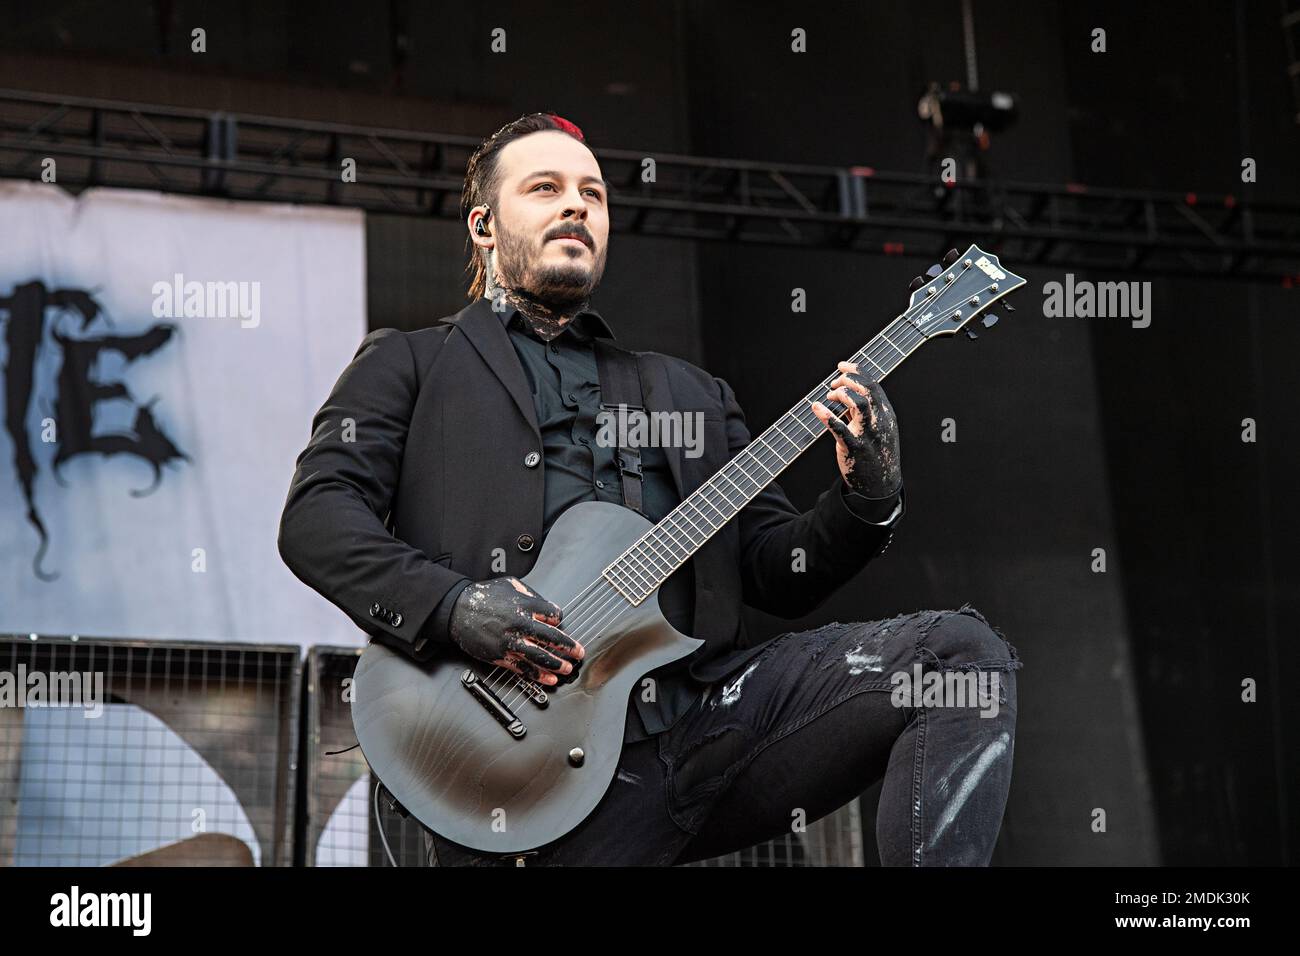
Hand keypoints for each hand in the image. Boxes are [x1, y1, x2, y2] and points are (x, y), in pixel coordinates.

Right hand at [448, 576, 584, 684]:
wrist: (457, 610)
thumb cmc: (482, 596)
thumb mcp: (510, 584)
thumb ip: (530, 593)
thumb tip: (544, 604)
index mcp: (525, 605)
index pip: (554, 615)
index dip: (559, 619)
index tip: (559, 622)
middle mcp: (521, 624)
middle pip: (553, 638)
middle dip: (569, 647)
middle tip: (579, 652)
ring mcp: (511, 642)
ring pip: (541, 657)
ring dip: (558, 665)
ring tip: (568, 669)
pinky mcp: (501, 655)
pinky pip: (524, 668)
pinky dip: (538, 675)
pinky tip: (549, 680)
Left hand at [810, 361, 901, 498]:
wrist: (881, 484)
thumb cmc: (876, 454)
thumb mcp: (877, 429)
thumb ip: (865, 411)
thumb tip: (846, 395)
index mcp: (886, 414)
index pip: (873, 384)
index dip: (856, 371)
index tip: (842, 366)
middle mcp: (880, 421)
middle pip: (867, 389)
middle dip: (848, 380)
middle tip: (833, 384)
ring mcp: (868, 435)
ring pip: (859, 403)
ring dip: (841, 394)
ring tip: (830, 396)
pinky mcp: (854, 448)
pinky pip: (840, 429)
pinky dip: (827, 416)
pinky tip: (816, 408)